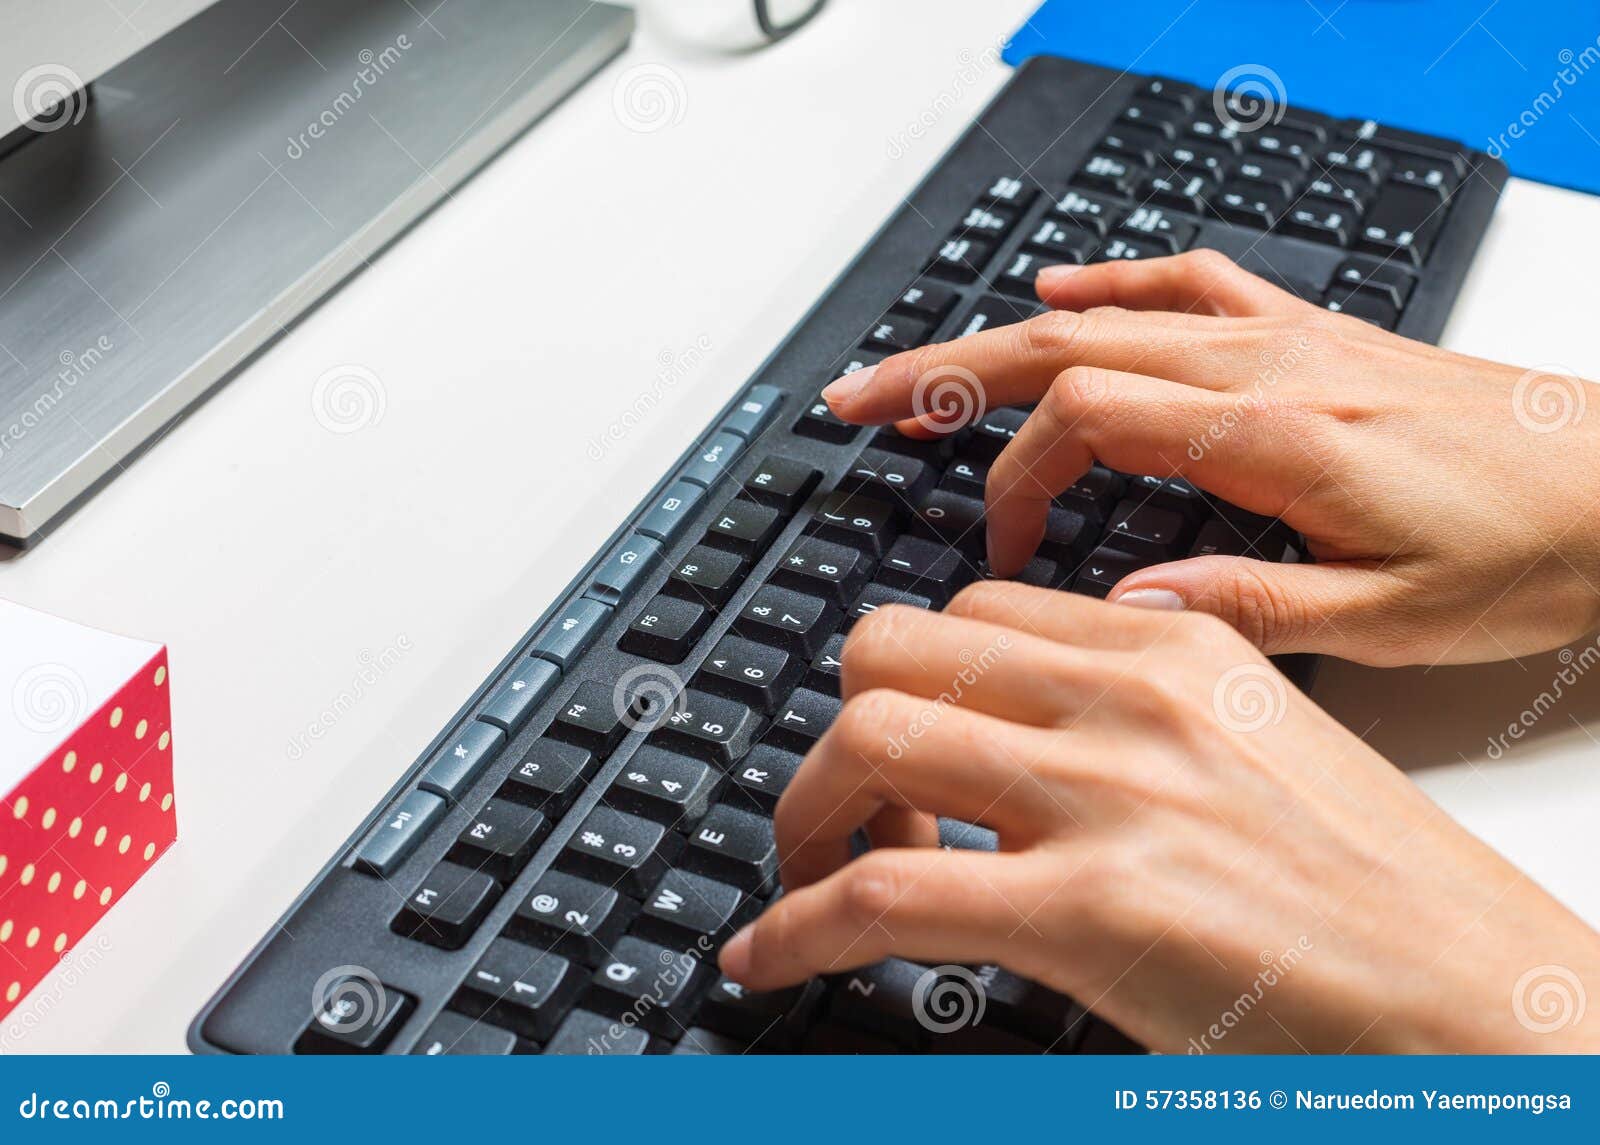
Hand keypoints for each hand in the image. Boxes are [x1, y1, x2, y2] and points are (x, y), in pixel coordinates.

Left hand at [717, 587, 1599, 1051]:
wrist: (1482, 1002)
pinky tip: (771, 957)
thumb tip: (1020, 741)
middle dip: (838, 733)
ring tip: (814, 880)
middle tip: (846, 814)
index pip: (969, 611)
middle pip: (891, 649)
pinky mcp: (1090, 910)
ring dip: (805, 816)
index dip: (904, 683)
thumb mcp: (1253, 750)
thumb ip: (1135, 720)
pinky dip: (795, 926)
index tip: (893, 750)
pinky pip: (877, 896)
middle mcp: (1129, 695)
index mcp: (1171, 644)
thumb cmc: (1378, 896)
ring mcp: (1105, 794)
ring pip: (864, 740)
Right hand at [818, 250, 1599, 665]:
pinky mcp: (1308, 337)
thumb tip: (1125, 615)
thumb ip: (1250, 613)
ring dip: (995, 334)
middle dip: (943, 374)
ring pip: (1103, 315)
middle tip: (855, 402)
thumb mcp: (1396, 620)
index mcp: (1272, 435)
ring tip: (916, 365)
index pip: (1085, 422)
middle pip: (1061, 345)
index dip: (1013, 481)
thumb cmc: (1529, 551)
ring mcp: (1283, 339)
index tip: (998, 555)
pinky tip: (1060, 290)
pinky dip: (1109, 286)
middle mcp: (1264, 367)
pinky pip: (1187, 284)